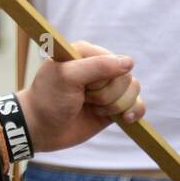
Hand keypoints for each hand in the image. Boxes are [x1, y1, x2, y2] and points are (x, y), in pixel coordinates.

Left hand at [18, 40, 145, 153]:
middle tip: (83, 98)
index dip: (102, 79)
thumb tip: (130, 62)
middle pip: (126, 78)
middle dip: (107, 95)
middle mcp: (98, 67)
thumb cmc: (49, 98)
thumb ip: (97, 67)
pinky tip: (123, 119)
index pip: (114, 61)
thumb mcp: (67, 77)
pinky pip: (137, 105)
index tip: (82, 86)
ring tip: (92, 108)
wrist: (42, 128)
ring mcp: (107, 88)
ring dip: (115, 106)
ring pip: (133, 91)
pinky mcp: (114, 106)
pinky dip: (134, 112)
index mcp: (85, 52)